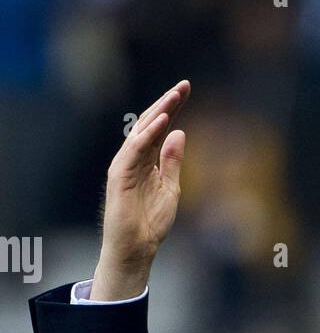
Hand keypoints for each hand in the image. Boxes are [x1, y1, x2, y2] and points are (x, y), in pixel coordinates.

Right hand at [92, 81, 189, 298]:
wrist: (137, 247)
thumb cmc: (151, 222)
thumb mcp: (171, 187)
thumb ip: (173, 161)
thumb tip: (180, 132)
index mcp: (148, 159)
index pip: (161, 127)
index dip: (173, 107)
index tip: (186, 88)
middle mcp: (135, 157)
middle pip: (151, 124)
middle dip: (167, 103)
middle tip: (184, 85)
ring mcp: (126, 165)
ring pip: (142, 132)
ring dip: (159, 112)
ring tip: (174, 96)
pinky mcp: (120, 175)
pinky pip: (134, 150)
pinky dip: (148, 134)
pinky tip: (162, 121)